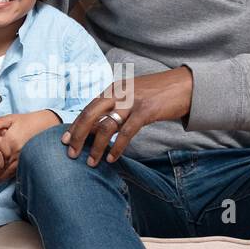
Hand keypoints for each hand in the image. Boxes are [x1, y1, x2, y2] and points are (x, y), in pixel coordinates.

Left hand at [0, 109, 62, 174]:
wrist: (43, 124)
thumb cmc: (26, 121)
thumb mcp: (12, 118)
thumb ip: (0, 122)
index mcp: (10, 141)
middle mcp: (16, 151)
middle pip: (2, 166)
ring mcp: (23, 156)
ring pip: (10, 171)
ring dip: (1, 178)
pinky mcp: (28, 159)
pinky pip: (17, 170)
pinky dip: (10, 175)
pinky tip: (3, 178)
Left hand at [63, 67, 193, 165]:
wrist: (184, 86)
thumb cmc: (158, 93)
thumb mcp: (132, 94)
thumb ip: (117, 106)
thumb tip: (100, 125)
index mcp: (113, 89)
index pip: (88, 108)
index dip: (75, 125)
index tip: (65, 140)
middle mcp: (118, 93)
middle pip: (89, 115)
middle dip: (78, 135)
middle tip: (70, 153)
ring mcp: (131, 101)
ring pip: (105, 126)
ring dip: (95, 147)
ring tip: (91, 162)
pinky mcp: (145, 111)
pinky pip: (125, 133)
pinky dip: (116, 148)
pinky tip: (111, 159)